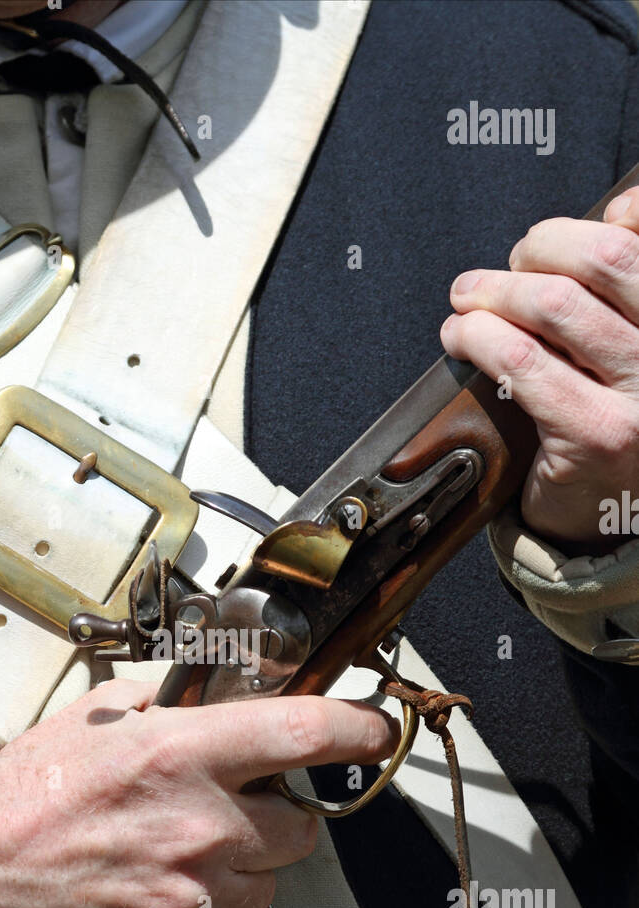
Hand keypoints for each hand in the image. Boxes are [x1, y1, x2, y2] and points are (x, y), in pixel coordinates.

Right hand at [0, 678, 397, 907]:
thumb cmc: (29, 795)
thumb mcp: (98, 719)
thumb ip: (172, 705)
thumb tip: (228, 695)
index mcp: (181, 756)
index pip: (304, 734)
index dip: (357, 728)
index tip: (377, 728)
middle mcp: (199, 827)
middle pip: (303, 830)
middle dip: (278, 820)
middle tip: (226, 814)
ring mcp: (191, 898)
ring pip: (268, 887)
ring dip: (239, 872)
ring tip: (174, 859)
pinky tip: (158, 898)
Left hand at [440, 188, 638, 551]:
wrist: (615, 523)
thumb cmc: (621, 423)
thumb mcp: (635, 354)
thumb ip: (629, 288)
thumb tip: (621, 209)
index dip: (590, 226)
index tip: (548, 244)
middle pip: (603, 258)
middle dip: (537, 250)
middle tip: (503, 270)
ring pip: (555, 306)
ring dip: (494, 292)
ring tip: (467, 300)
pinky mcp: (597, 434)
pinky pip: (523, 363)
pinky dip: (479, 337)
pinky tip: (461, 337)